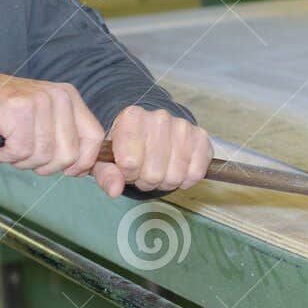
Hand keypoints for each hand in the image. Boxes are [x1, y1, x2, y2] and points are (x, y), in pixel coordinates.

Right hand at [0, 71, 103, 176]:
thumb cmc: (2, 114)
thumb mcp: (42, 121)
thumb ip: (66, 140)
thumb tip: (84, 169)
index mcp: (69, 97)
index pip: (95, 136)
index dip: (84, 162)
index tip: (68, 172)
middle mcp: (58, 95)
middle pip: (70, 153)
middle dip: (46, 166)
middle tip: (25, 157)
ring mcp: (39, 100)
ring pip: (45, 156)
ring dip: (23, 162)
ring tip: (9, 149)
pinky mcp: (18, 110)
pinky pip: (23, 151)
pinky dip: (7, 157)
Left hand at [92, 105, 211, 197]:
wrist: (151, 130)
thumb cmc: (126, 147)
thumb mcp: (107, 159)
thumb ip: (106, 174)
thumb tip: (115, 190)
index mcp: (132, 117)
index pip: (130, 162)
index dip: (128, 174)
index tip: (126, 168)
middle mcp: (159, 117)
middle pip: (154, 173)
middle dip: (147, 181)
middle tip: (144, 172)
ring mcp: (183, 126)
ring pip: (176, 176)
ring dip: (166, 182)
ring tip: (159, 170)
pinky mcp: (201, 137)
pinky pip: (196, 173)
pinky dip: (186, 180)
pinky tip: (177, 169)